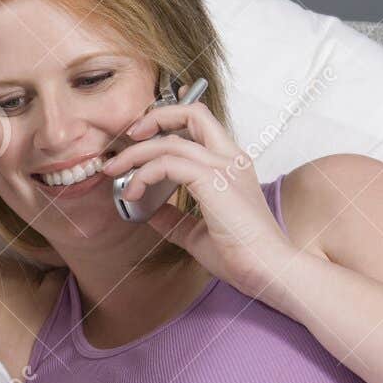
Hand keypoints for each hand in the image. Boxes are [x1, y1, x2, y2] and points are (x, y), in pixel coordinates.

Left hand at [98, 103, 306, 303]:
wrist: (267, 269)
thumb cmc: (242, 255)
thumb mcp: (198, 234)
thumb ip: (176, 220)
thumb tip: (150, 212)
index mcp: (232, 165)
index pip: (202, 122)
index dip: (171, 118)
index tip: (143, 133)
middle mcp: (230, 159)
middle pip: (192, 113)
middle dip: (153, 118)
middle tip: (127, 138)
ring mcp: (223, 167)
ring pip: (169, 142)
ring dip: (135, 154)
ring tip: (115, 172)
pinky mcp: (213, 181)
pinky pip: (167, 164)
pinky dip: (143, 175)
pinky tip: (132, 192)